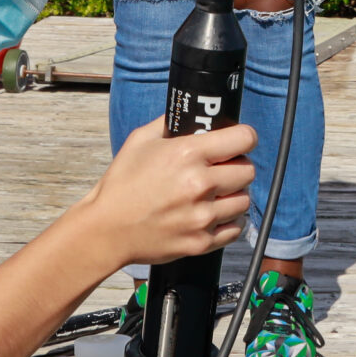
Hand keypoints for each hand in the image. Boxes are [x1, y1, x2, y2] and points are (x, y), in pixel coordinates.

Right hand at [80, 118, 256, 269]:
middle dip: (238, 167)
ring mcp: (202, 216)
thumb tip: (192, 114)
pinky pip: (235, 229)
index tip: (239, 141)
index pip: (244, 139)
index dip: (244, 138)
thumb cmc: (121, 184)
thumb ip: (170, 123)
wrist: (107, 230)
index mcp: (187, 154)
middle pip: (248, 171)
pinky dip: (228, 222)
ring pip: (244, 201)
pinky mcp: (201, 242)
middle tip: (223, 169)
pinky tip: (211, 215)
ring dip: (233, 195)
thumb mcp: (140, 140)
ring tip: (214, 195)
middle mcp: (199, 185)